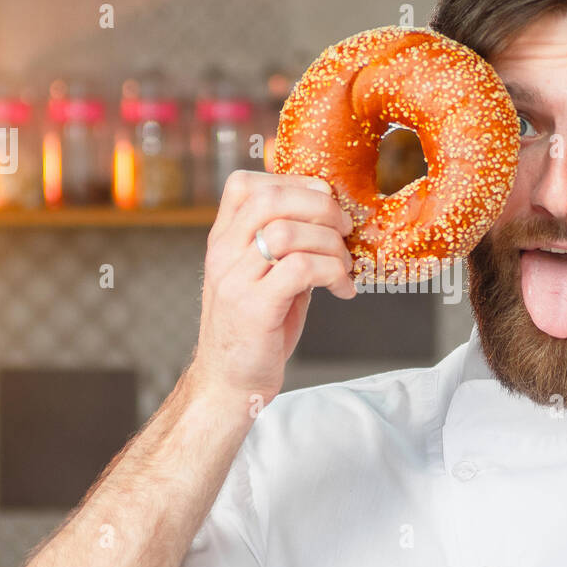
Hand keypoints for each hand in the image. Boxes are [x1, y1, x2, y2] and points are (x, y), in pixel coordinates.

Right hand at [190, 169, 354, 404]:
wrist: (230, 384)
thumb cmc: (257, 330)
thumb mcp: (266, 276)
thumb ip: (288, 245)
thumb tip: (333, 217)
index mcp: (222, 240)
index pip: (246, 184)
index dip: (294, 183)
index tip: (324, 203)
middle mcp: (222, 254)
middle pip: (271, 199)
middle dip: (320, 207)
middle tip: (344, 230)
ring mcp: (234, 280)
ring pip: (288, 232)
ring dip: (330, 245)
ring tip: (344, 267)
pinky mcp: (254, 309)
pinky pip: (300, 269)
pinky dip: (333, 273)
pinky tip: (342, 290)